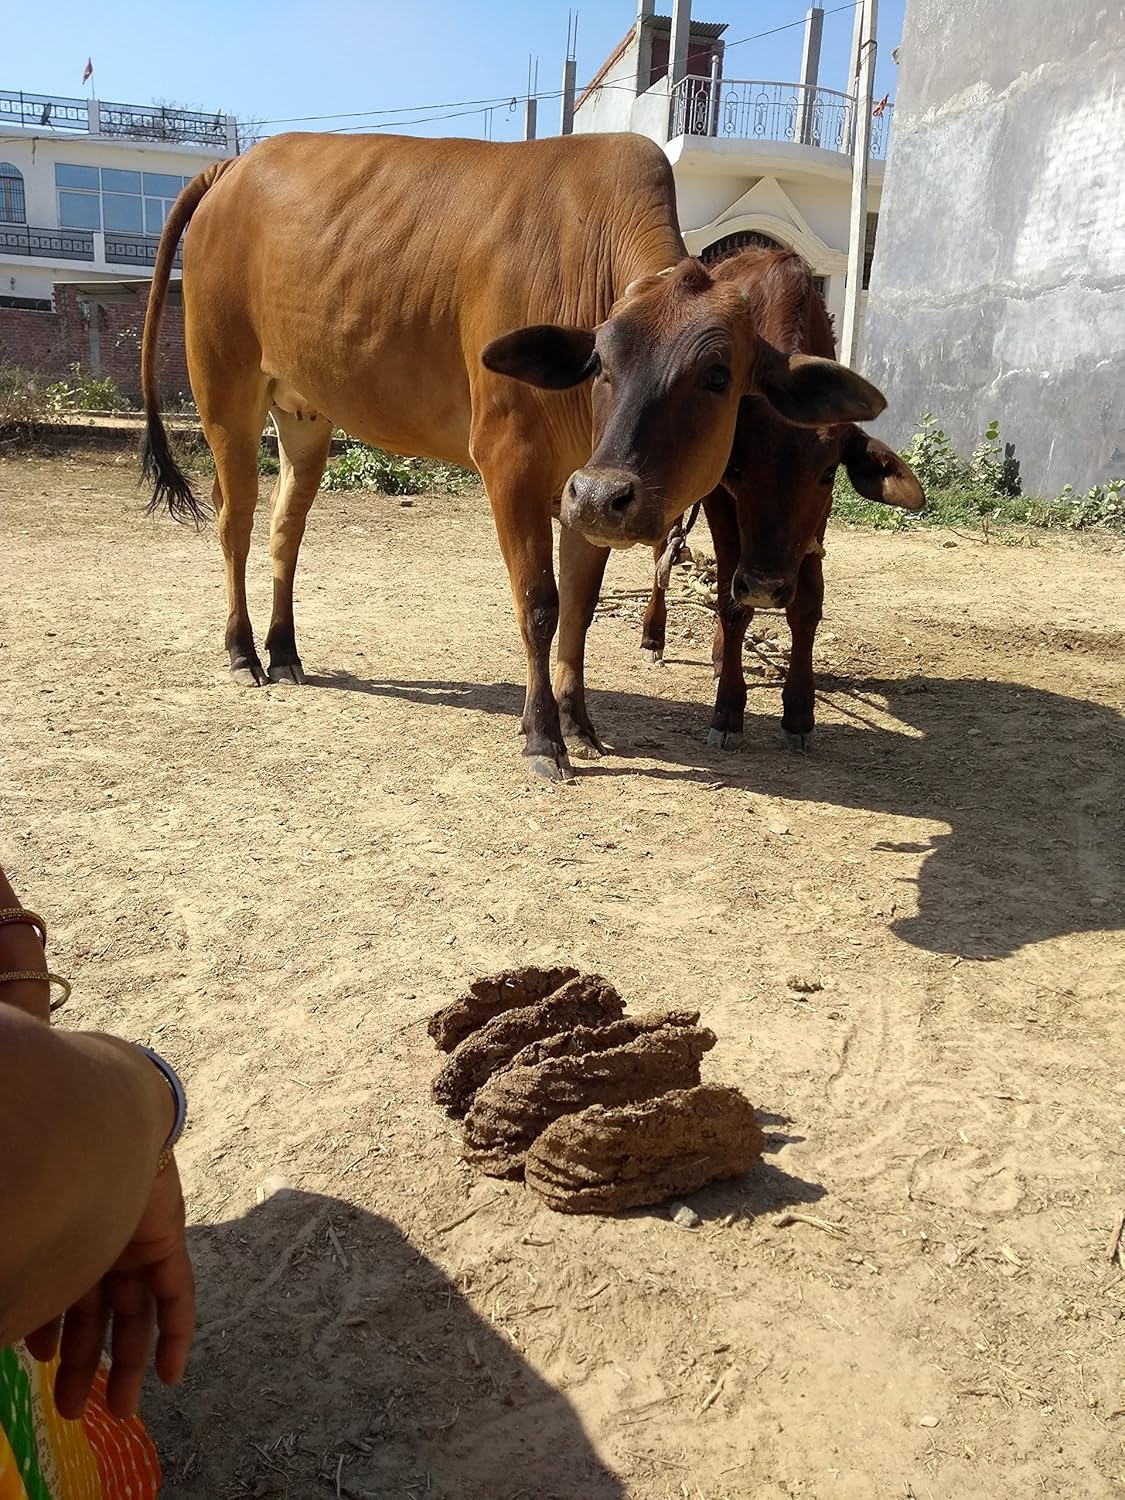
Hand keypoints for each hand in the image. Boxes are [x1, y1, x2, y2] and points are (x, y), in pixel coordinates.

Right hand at [25, 1157, 194, 1418]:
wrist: (96, 1131)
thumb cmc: (48, 1189)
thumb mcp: (36, 1248)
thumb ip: (24, 1284)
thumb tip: (4, 1322)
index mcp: (64, 1245)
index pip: (60, 1299)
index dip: (52, 1338)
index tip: (39, 1370)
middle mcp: (99, 1247)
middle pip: (96, 1315)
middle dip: (85, 1364)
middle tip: (75, 1410)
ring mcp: (135, 1245)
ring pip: (135, 1314)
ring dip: (128, 1361)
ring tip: (120, 1408)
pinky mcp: (167, 1241)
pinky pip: (176, 1295)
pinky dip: (176, 1335)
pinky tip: (169, 1377)